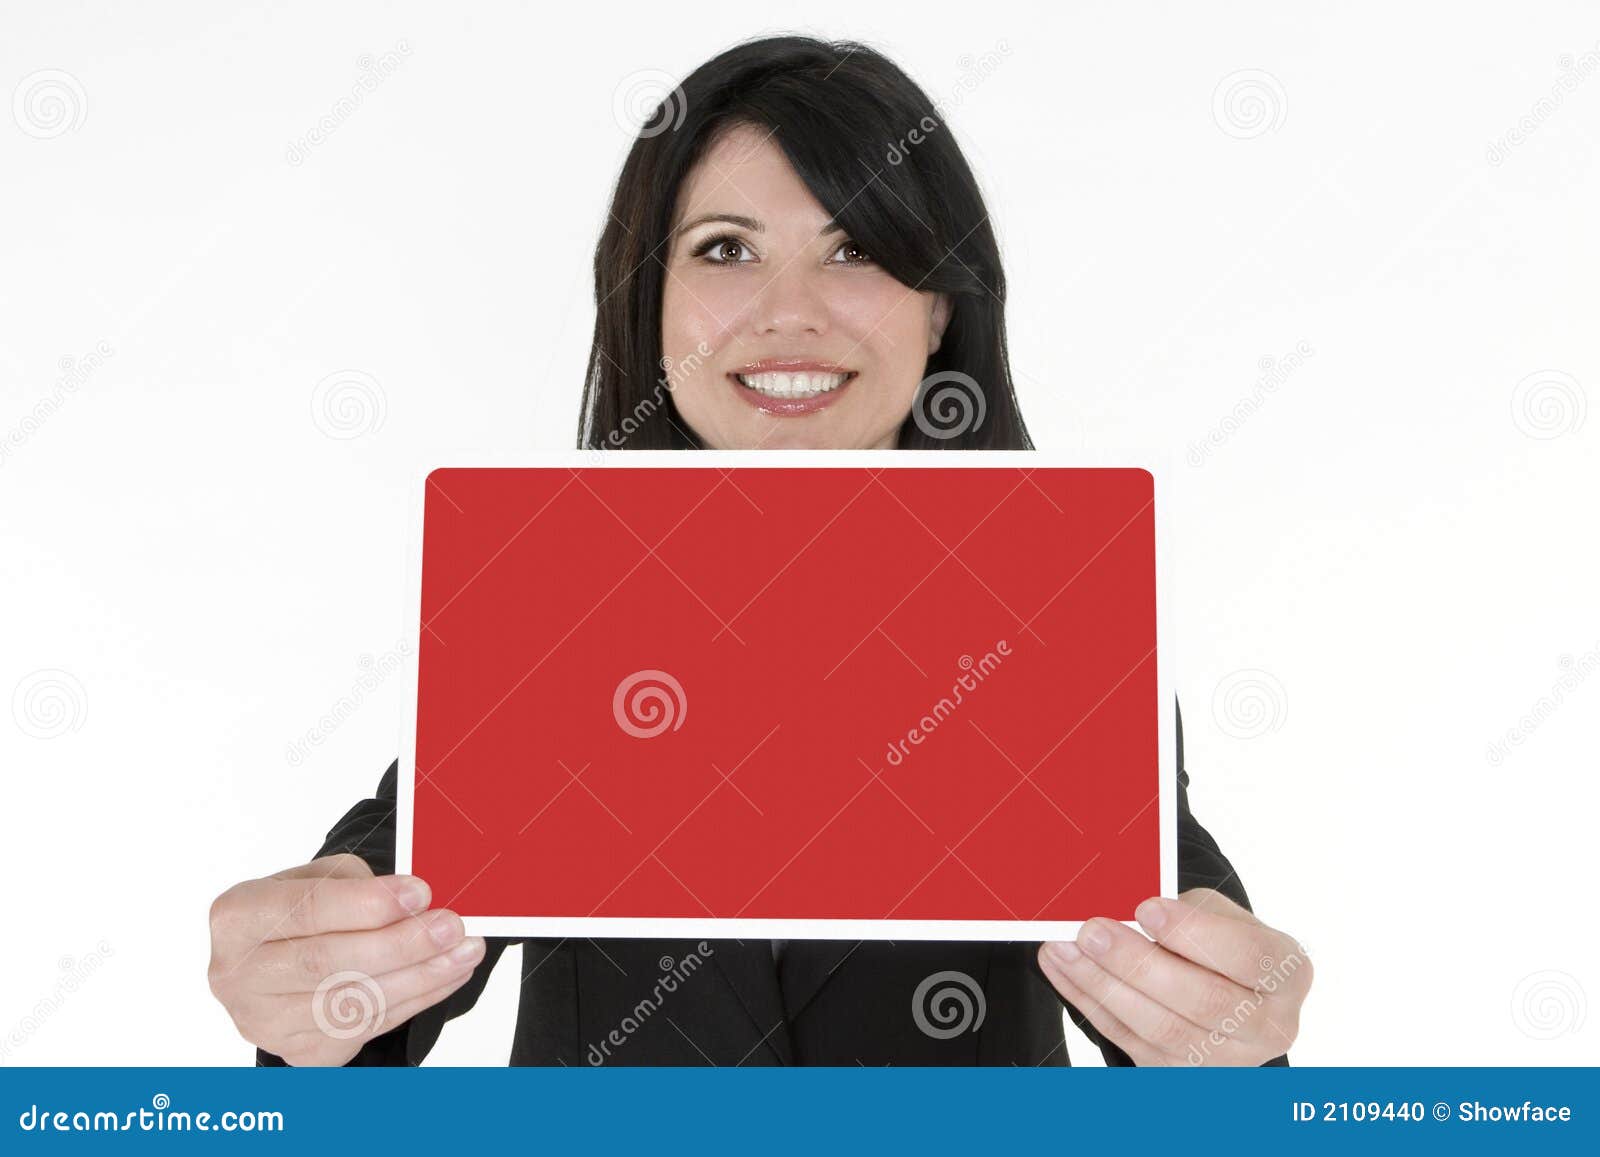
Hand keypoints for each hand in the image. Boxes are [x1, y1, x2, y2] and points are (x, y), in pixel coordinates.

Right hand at [207, 853, 486, 1065]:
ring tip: (464, 950)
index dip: (367, 904)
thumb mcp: (323, 877)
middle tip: (451, 926)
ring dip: (421, 977)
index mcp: (237, 917)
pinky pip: (368, 1028)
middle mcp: (238, 976)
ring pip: (352, 1003)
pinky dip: (416, 1001)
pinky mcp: (301, 1052)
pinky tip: (447, 975)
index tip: (421, 892)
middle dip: (400, 944)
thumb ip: (362, 886)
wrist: (286, 957)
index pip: (305, 911)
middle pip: (326, 964)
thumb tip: (419, 903)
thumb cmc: (307, 908)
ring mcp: (265, 1023)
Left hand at [1038, 887, 1311, 1065]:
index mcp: (1287, 974)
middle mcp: (1268, 1026)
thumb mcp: (1218, 914)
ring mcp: (1228, 1060)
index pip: (1247, 957)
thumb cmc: (1221, 940)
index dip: (1194, 934)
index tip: (1145, 908)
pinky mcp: (1184, 1074)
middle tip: (1092, 931)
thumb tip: (1121, 911)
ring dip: (1103, 986)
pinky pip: (1131, 1042)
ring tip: (1064, 949)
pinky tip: (1063, 969)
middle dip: (1138, 964)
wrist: (1226, 987)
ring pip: (1162, 1030)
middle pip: (1203, 1001)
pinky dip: (1090, 1003)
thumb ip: (1183, 913)